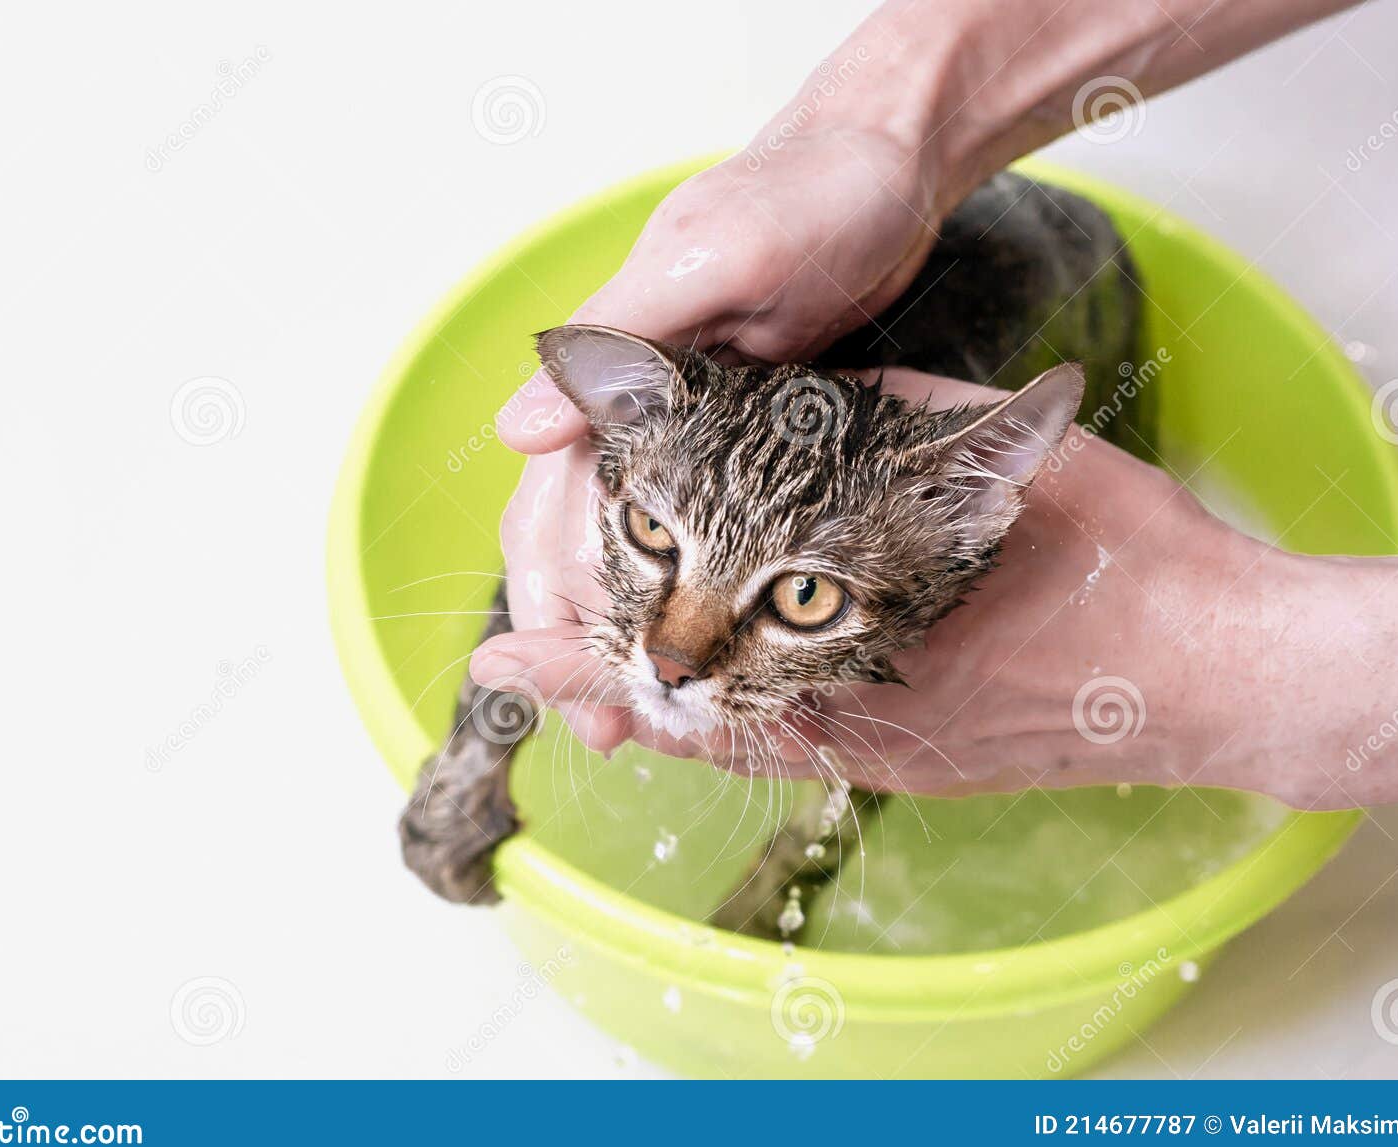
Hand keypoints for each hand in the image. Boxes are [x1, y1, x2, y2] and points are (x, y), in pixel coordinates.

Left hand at [480, 369, 1253, 793]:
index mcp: (861, 636)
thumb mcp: (1002, 465)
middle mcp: (859, 714)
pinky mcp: (920, 765)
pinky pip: (801, 752)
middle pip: (693, 717)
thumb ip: (898, 430)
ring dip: (654, 712)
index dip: (592, 657)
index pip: (692, 659)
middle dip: (595, 690)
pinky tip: (703, 708)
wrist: (1218, 673)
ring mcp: (889, 751)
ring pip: (738, 742)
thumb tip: (828, 397)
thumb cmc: (1120, 562)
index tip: (508, 654)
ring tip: (579, 697)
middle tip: (511, 672)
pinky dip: (735, 727)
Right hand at [485, 130, 942, 747]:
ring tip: (650, 715)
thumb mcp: (719, 257)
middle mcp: (638, 407)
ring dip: (626, 634)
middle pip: (579, 544)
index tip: (590, 696)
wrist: (884, 161)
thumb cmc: (810, 196)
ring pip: (624, 546)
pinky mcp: (734, 434)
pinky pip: (684, 528)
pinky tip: (702, 641)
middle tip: (618, 735)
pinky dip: (679, 593)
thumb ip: (627, 339)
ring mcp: (686, 424)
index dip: (562, 612)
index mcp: (615, 375)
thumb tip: (513, 435)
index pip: (554, 513)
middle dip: (587, 645)